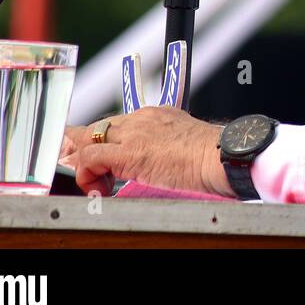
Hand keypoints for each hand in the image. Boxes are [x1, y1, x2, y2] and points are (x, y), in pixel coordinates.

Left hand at [61, 107, 231, 197]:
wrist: (221, 156)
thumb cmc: (212, 156)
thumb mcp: (184, 144)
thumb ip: (164, 148)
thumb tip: (154, 166)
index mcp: (156, 115)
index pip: (116, 123)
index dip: (100, 140)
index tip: (94, 156)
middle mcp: (141, 118)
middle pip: (97, 128)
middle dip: (84, 148)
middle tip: (83, 170)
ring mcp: (134, 132)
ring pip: (89, 139)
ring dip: (86, 165)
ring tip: (97, 185)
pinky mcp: (129, 152)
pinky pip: (91, 157)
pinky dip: (87, 175)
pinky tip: (100, 189)